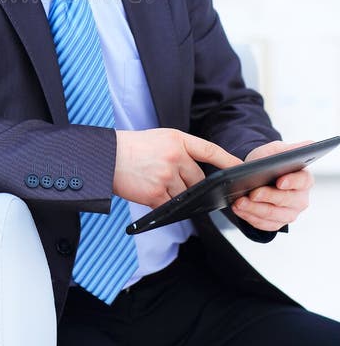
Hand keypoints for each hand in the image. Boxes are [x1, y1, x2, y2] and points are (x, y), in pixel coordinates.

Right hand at [113, 128, 241, 206]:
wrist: (106, 157)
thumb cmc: (132, 148)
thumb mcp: (159, 140)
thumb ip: (179, 153)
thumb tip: (196, 176)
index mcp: (177, 139)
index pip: (210, 150)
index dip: (227, 160)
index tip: (241, 168)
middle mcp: (175, 156)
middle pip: (198, 179)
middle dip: (192, 185)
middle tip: (173, 181)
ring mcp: (166, 176)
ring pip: (186, 195)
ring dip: (178, 195)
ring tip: (157, 184)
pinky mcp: (156, 194)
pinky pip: (172, 206)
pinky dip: (166, 205)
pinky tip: (153, 195)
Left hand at [231, 140, 313, 231]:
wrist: (254, 174)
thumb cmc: (268, 161)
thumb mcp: (276, 151)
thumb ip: (290, 149)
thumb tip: (310, 144)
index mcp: (304, 179)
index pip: (302, 181)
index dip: (292, 182)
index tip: (279, 181)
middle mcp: (300, 199)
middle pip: (286, 201)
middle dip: (268, 197)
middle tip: (252, 193)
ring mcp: (289, 213)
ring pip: (273, 215)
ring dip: (255, 209)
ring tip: (239, 202)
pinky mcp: (276, 223)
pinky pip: (264, 224)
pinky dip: (250, 217)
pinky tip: (238, 209)